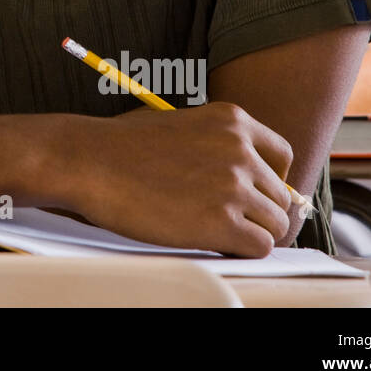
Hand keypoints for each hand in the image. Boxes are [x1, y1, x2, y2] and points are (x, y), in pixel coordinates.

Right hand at [48, 102, 294, 257]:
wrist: (88, 161)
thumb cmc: (123, 145)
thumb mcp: (181, 124)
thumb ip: (218, 143)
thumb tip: (246, 175)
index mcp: (232, 120)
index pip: (282, 156)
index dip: (269, 180)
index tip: (250, 193)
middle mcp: (240, 149)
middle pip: (279, 196)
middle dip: (257, 211)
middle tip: (226, 219)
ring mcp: (232, 186)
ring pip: (274, 225)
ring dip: (250, 232)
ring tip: (214, 231)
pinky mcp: (220, 221)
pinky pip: (260, 247)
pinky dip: (241, 250)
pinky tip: (213, 242)